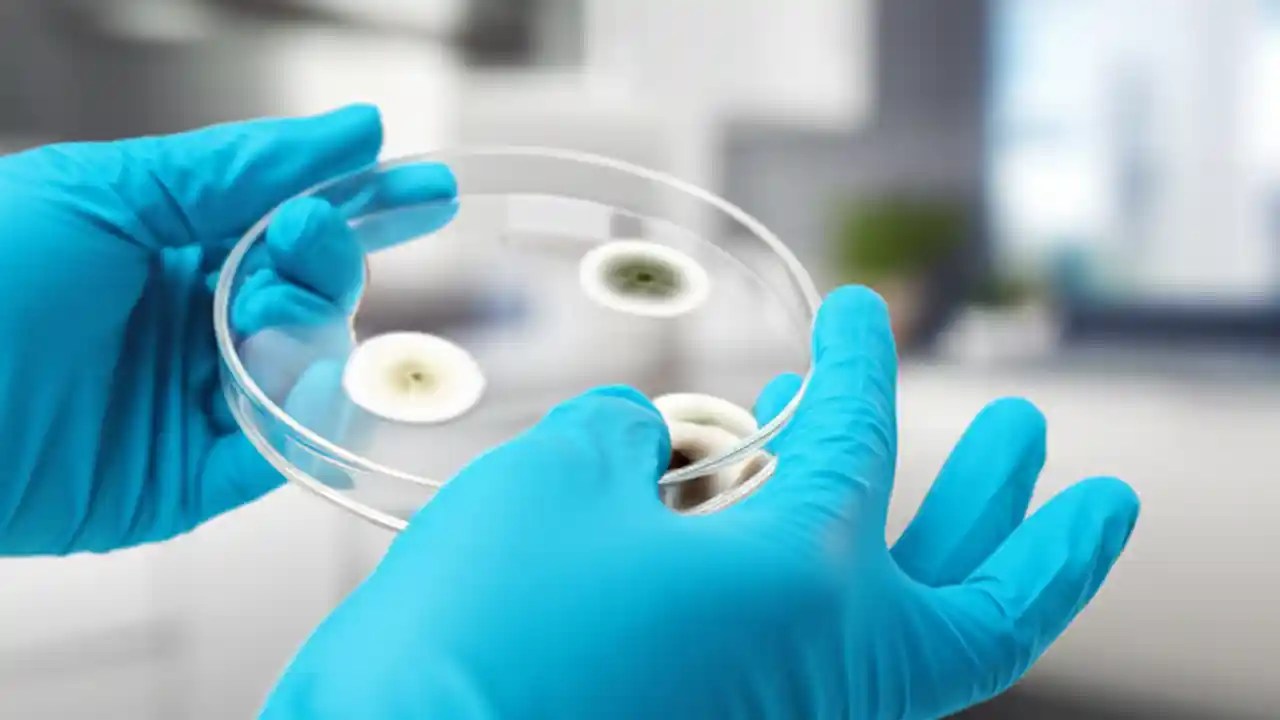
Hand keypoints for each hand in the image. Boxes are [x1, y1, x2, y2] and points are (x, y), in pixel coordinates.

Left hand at [0, 105, 454, 553]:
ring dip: (312, 339)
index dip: (364, 209)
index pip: (292, 227)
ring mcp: (194, 405)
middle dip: (328, 265)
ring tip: (270, 318)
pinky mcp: (189, 482)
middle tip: (306, 244)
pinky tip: (301, 386)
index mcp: (170, 252)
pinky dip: (306, 422)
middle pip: (315, 299)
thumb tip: (352, 133)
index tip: (427, 191)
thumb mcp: (110, 193)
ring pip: (310, 374)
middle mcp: (192, 328)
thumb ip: (239, 168)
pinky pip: (280, 452)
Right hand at [262, 287, 1138, 719]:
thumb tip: (648, 449)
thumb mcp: (557, 484)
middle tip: (1037, 439)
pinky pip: (808, 654)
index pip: (858, 444)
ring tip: (962, 465)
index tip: (865, 314)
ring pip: (902, 638)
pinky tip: (783, 524)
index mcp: (806, 586)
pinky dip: (822, 582)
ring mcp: (774, 714)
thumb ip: (627, 442)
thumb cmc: (478, 633)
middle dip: (1027, 523)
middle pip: (978, 609)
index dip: (861, 365)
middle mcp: (819, 670)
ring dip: (937, 546)